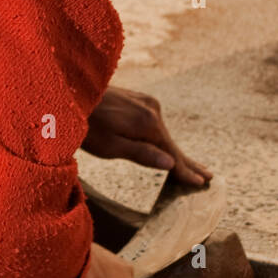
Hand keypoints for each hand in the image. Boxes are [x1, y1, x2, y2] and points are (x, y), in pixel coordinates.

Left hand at [82, 86, 210, 185]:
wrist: (69, 94)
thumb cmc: (85, 126)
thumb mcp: (110, 146)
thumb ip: (141, 154)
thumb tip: (170, 163)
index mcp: (148, 124)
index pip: (172, 154)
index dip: (185, 171)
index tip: (201, 183)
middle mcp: (152, 110)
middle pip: (171, 143)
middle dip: (188, 162)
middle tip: (208, 176)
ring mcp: (145, 102)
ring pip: (162, 133)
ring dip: (174, 150)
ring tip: (191, 167)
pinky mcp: (137, 100)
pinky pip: (154, 124)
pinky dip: (161, 138)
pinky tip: (165, 146)